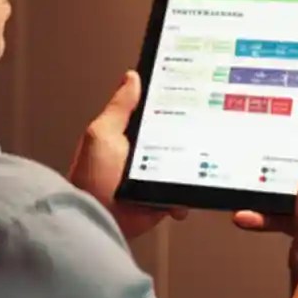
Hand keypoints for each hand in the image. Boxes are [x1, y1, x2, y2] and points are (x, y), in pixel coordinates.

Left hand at [70, 71, 187, 238]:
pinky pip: (184, 190)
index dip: (172, 101)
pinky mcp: (164, 198)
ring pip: (185, 162)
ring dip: (193, 163)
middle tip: (205, 122)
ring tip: (202, 156)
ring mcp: (155, 176)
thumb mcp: (102, 134)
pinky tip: (193, 183)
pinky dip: (190, 190)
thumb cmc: (92, 179)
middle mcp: (144, 154)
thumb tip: (131, 78)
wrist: (99, 219)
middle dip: (190, 131)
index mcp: (128, 134)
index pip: (154, 111)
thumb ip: (118, 108)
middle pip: (175, 135)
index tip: (191, 90)